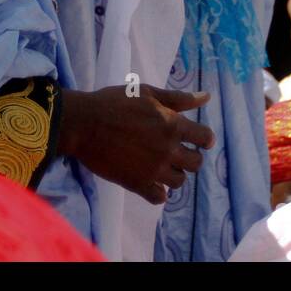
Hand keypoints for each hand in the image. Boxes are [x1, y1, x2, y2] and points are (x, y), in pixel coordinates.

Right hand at [60, 85, 214, 204]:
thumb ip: (179, 98)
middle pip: (195, 163)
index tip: (199, 140)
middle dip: (191, 157)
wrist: (83, 123)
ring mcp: (153, 169)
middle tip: (178, 152)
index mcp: (172, 125)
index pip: (205, 138)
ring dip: (175, 174)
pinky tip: (152, 182)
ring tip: (163, 166)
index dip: (205, 139)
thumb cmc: (114, 102)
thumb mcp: (148, 93)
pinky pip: (159, 197)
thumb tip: (207, 96)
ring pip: (179, 182)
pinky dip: (158, 192)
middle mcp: (168, 149)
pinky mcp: (137, 184)